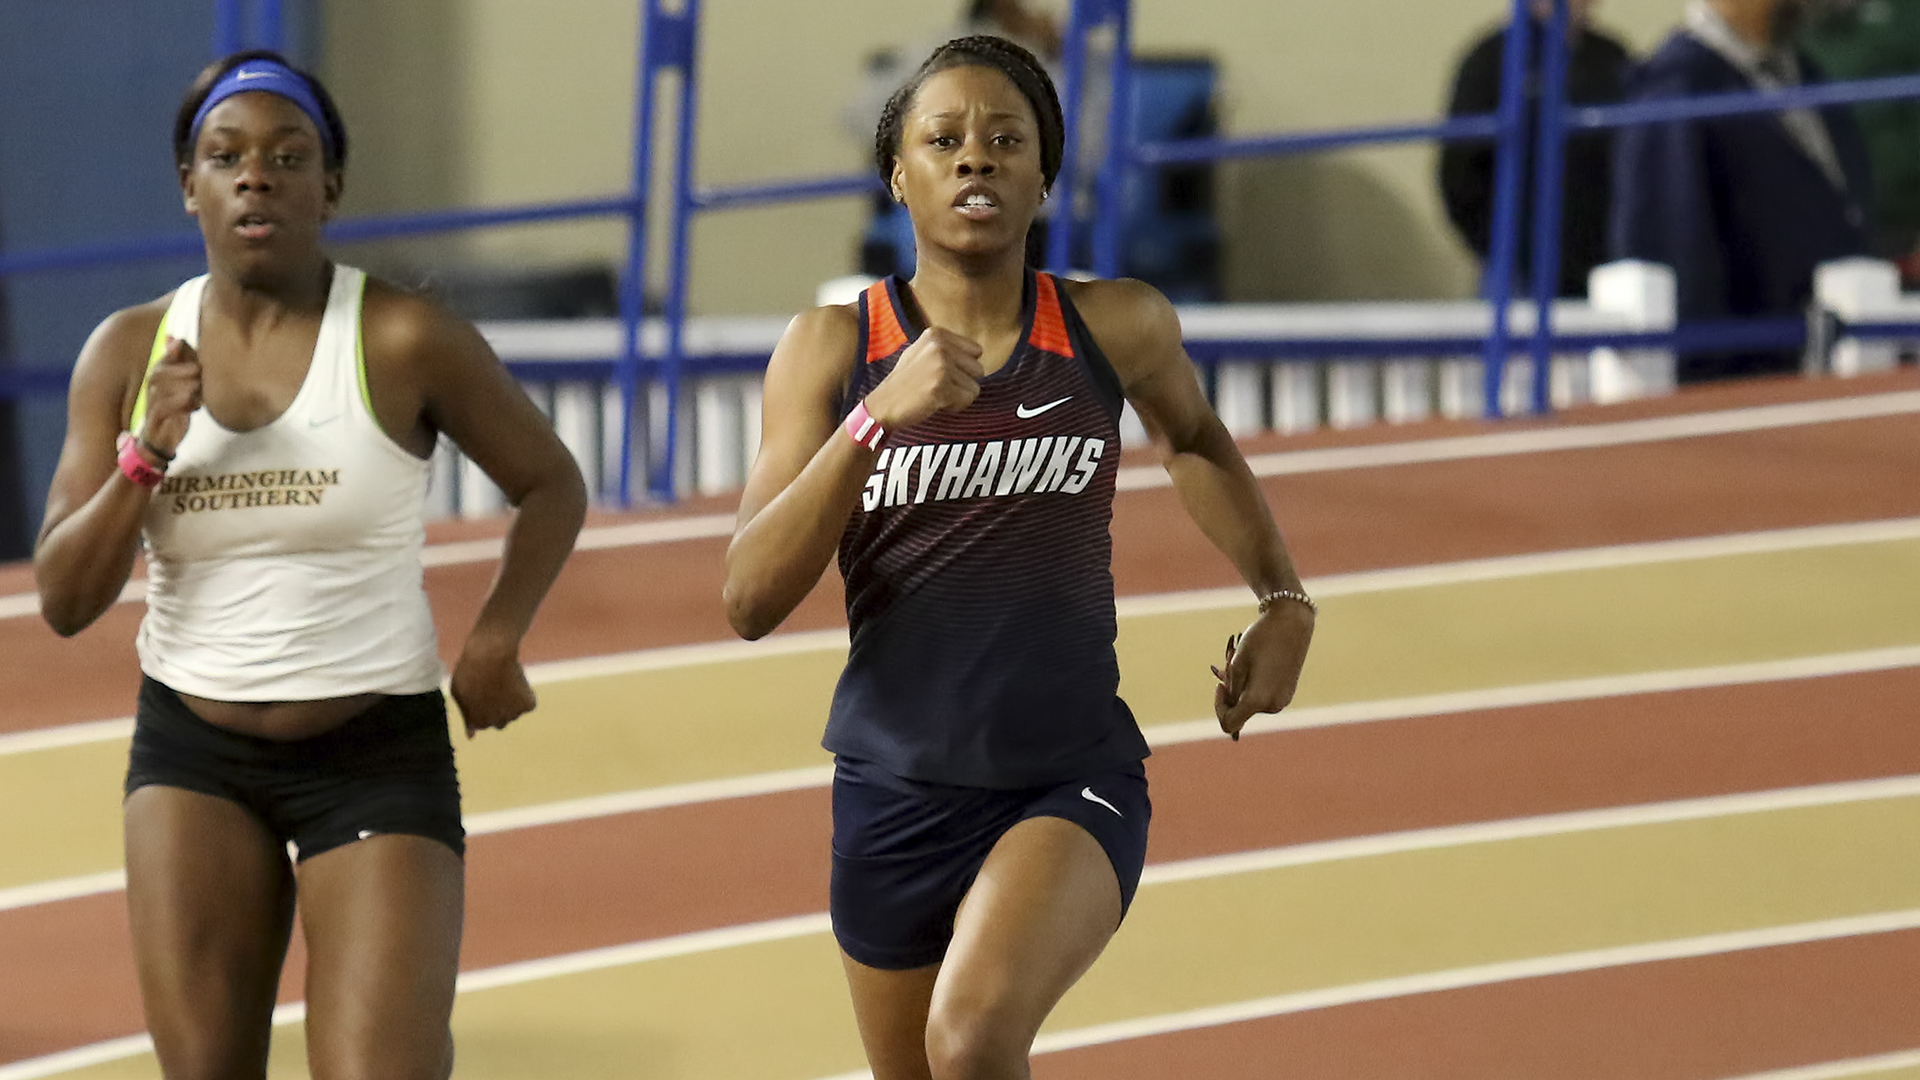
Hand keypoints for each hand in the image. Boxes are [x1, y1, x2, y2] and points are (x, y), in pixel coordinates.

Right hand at [139, 338, 201, 456]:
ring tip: (199, 389)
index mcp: (159, 379)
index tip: (187, 348)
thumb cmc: (177, 411)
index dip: (174, 353)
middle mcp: (152, 389)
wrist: (162, 442)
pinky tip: (195, 404)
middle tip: (200, 372)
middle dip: (181, 370)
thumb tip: (179, 340)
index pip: (163, 360)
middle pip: (158, 373)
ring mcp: (151, 404)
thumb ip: (185, 366)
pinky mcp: (155, 420)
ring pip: (161, 389)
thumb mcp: (185, 387)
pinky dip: (180, 403)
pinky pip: (163, 408)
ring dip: (183, 386)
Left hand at [450, 632, 536, 736]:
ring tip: (502, 680)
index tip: (480, 692)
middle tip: (493, 687)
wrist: (491, 654)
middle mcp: (496, 724)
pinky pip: (527, 703)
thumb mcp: (459, 694)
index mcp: (477, 722)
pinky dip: (523, 695)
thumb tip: (471, 737)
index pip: (481, 723)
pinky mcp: (528, 705)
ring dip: (509, 702)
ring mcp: (513, 715)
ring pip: (513, 712)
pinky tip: (514, 680)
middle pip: (499, 721)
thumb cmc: (470, 670)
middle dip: (496, 708)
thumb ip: (466, 715)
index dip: (481, 706)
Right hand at [862, 328, 984, 430]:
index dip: (963, 367)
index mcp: (936, 334)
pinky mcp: (941, 386)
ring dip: (958, 395)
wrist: (882, 405)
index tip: (940, 373)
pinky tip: (934, 402)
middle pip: (978, 369)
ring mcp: (940, 365)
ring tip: (934, 393)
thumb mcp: (922, 352)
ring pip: (974, 387)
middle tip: (936, 386)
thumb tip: (978, 351)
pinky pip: (968, 399)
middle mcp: (940, 346)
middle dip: (962, 382)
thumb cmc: (905, 382)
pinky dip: (954, 406)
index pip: (976, 351)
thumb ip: (948, 348)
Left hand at [1211, 600, 1314, 740]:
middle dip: (1232, 692)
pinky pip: (1263, 696)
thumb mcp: (1237, 664)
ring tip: (1244, 659)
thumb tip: (1232, 704)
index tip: (1219, 685)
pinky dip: (1254, 685)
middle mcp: (1273, 706)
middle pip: (1241, 711)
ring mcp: (1282, 700)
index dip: (1219, 707)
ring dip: (1242, 686)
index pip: (1229, 722)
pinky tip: (1256, 662)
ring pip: (1251, 703)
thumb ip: (1232, 689)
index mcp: (1258, 700)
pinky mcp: (1287, 693)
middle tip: (1231, 664)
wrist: (1290, 622)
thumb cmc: (1260, 639)